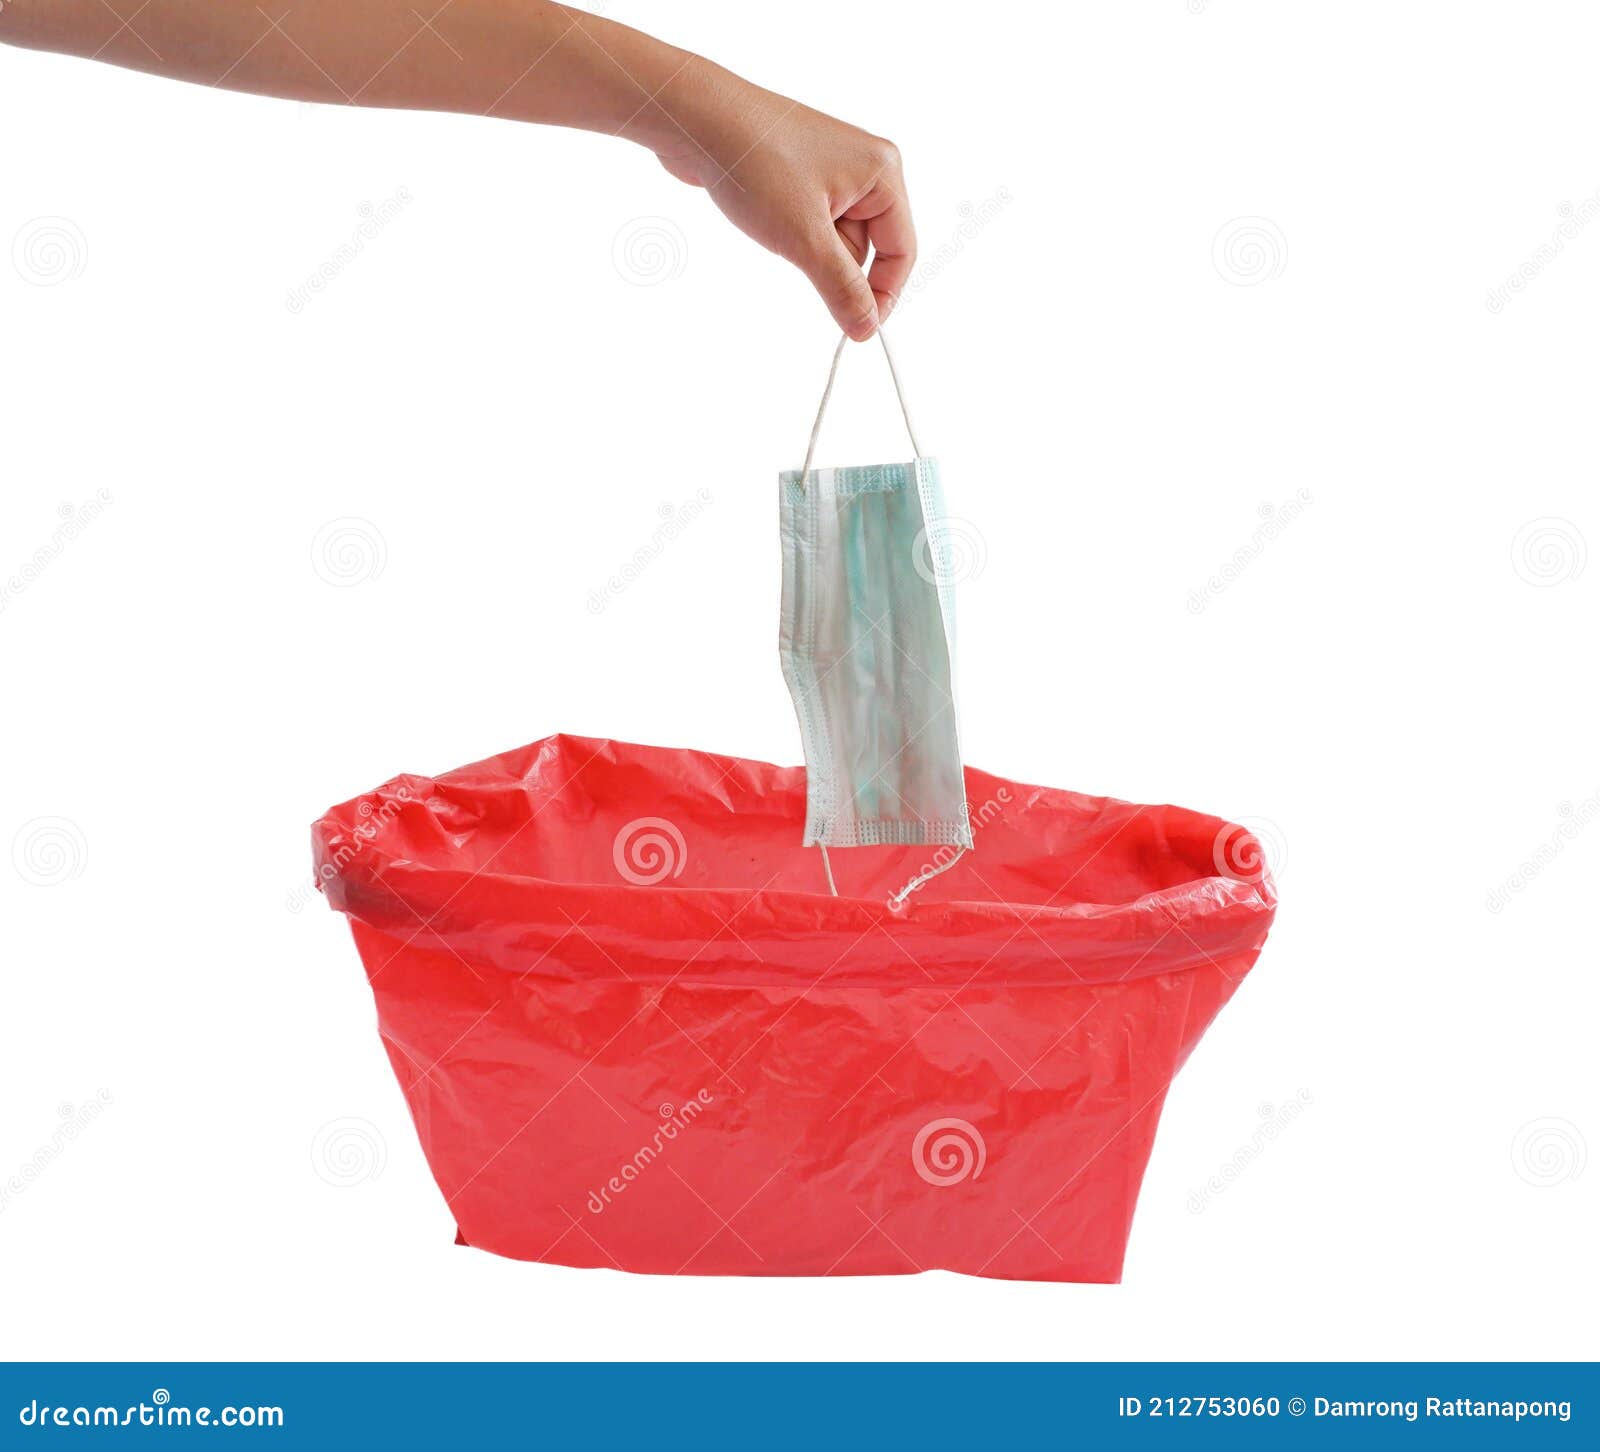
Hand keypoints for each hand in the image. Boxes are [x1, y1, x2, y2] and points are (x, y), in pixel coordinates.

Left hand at [653, 65, 915, 339]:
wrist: (696, 120)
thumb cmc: (756, 164)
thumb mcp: (805, 239)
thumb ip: (842, 288)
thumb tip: (866, 328)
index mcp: (882, 173)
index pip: (901, 250)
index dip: (884, 294)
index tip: (859, 330)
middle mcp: (865, 167)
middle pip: (868, 247)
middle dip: (834, 264)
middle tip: (797, 253)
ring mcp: (833, 170)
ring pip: (836, 239)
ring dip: (809, 250)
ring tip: (775, 223)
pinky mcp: (802, 175)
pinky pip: (812, 223)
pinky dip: (794, 235)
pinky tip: (767, 216)